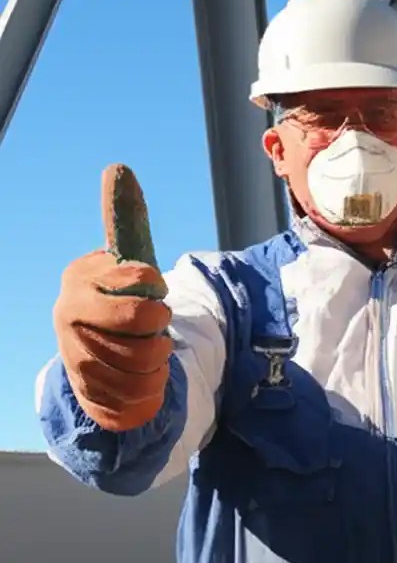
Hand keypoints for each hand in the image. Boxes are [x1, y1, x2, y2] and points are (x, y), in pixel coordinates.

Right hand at [52, 164, 170, 431]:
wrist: (98, 352)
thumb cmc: (120, 297)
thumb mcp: (127, 260)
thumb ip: (124, 218)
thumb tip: (117, 166)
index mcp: (82, 278)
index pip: (144, 279)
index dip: (158, 287)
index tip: (152, 288)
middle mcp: (69, 315)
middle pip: (142, 323)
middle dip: (160, 327)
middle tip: (157, 325)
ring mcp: (74, 356)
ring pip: (142, 362)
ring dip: (159, 360)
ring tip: (153, 353)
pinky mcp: (87, 392)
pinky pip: (134, 396)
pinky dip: (151, 390)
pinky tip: (147, 379)